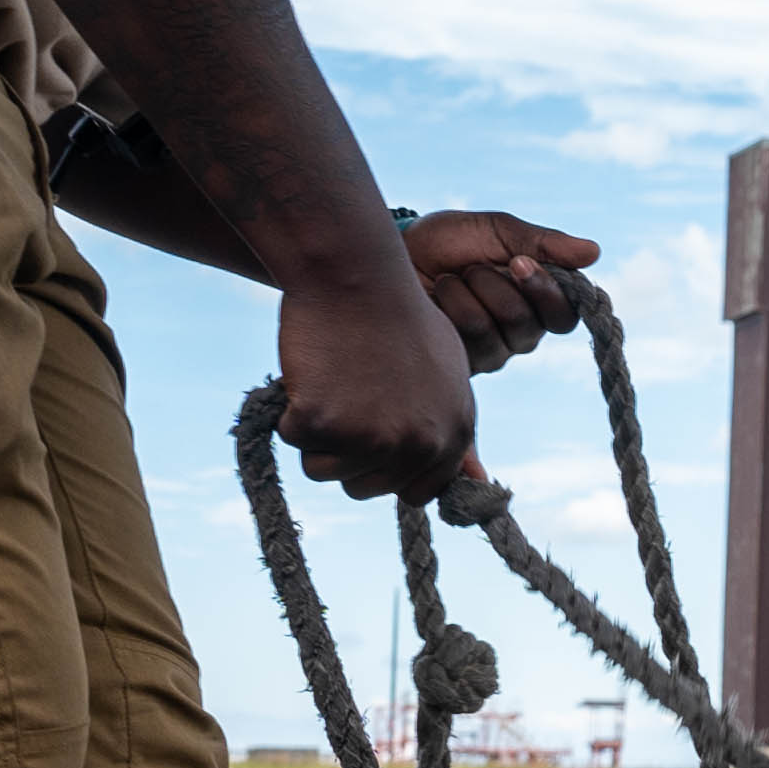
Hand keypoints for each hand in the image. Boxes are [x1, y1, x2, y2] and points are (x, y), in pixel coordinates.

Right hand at [274, 270, 482, 500]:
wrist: (358, 275)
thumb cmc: (399, 318)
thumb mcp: (448, 374)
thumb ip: (455, 431)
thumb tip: (477, 482)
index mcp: (453, 433)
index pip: (417, 492)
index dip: (388, 467)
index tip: (375, 432)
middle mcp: (419, 443)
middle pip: (365, 488)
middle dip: (348, 450)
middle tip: (351, 393)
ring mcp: (372, 437)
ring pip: (324, 470)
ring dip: (318, 433)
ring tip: (335, 381)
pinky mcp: (324, 422)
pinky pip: (292, 438)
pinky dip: (291, 409)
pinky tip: (314, 370)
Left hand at [401, 209, 599, 367]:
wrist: (396, 253)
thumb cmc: (449, 241)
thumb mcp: (497, 231)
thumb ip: (543, 243)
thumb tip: (594, 252)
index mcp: (536, 300)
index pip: (566, 313)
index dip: (549, 291)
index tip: (522, 264)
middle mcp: (520, 332)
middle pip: (532, 324)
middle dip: (500, 286)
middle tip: (476, 265)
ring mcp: (491, 352)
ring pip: (500, 331)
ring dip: (472, 292)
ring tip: (451, 277)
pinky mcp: (463, 364)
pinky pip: (471, 338)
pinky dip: (452, 305)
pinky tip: (437, 295)